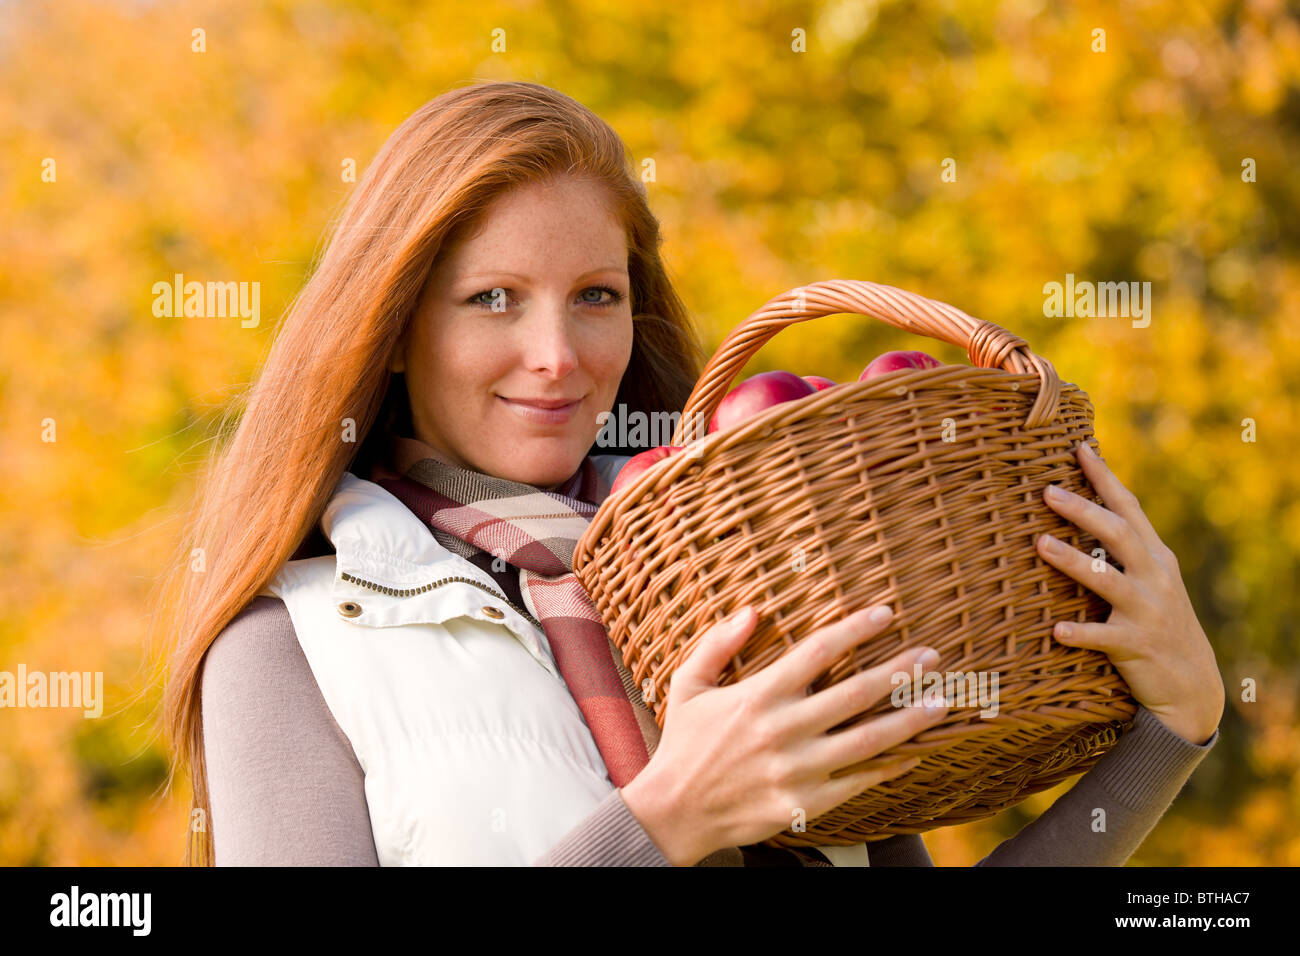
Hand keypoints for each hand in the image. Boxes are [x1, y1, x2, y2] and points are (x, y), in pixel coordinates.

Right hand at [620, 605, 947, 865]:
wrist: (673, 812)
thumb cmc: (683, 743)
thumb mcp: (688, 683)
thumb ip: (718, 643)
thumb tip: (753, 610)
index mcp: (758, 695)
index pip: (818, 651)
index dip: (856, 628)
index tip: (886, 613)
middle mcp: (782, 730)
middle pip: (854, 694)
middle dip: (898, 671)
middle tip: (931, 656)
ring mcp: (796, 770)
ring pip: (866, 741)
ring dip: (907, 719)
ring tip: (940, 701)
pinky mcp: (804, 803)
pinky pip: (858, 782)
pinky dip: (889, 767)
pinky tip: (914, 752)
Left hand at [1035, 440, 1223, 745]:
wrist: (1193, 685)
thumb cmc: (1158, 623)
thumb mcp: (1151, 581)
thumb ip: (1125, 550)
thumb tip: (1082, 510)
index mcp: (1156, 557)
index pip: (1129, 508)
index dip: (1105, 477)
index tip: (1079, 448)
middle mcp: (1154, 578)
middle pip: (1119, 535)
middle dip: (1084, 510)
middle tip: (1047, 491)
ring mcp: (1147, 612)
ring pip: (1109, 581)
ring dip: (1074, 561)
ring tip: (1040, 545)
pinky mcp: (1137, 647)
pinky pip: (1104, 638)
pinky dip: (1081, 633)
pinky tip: (1056, 630)